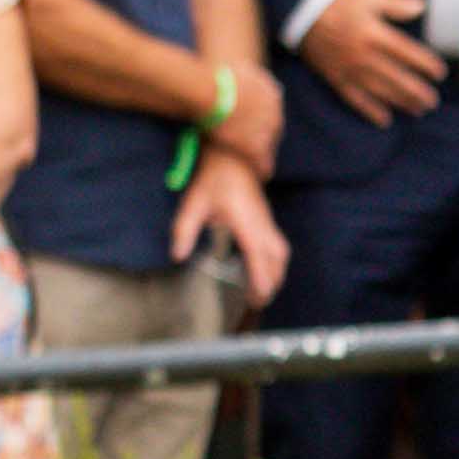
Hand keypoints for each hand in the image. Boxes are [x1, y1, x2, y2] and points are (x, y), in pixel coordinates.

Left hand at [179, 148, 286, 296]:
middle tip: (258, 303)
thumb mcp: (193, 203)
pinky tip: (263, 269)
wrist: (234, 155)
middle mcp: (262, 224)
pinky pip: (277, 245)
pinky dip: (274, 262)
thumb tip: (177, 256)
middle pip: (277, 259)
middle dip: (272, 282)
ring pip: (281, 252)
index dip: (260, 278)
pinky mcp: (267, 219)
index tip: (258, 297)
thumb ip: (184, 230)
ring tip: (265, 290)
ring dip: (276, 273)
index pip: (258, 256)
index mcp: (246, 222)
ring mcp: (267, 221)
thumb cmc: (214, 177)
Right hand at [299, 0, 444, 121]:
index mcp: (374, 34)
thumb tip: (421, 6)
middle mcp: (364, 55)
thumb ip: (396, 3)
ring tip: (418, 110)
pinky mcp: (337, 78)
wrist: (302, 12)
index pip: (406, 53)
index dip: (425, 64)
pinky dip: (370, 111)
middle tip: (433, 100)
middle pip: (396, 78)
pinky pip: (355, 99)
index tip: (439, 74)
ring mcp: (350, 69)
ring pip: (380, 91)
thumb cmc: (339, 2)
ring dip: (401, 102)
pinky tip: (384, 120)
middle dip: (417, 91)